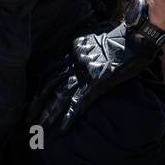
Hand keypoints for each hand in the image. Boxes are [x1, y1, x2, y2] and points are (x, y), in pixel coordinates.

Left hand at [37, 22, 164, 133]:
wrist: (137, 36)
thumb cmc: (123, 36)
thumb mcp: (97, 38)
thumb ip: (87, 48)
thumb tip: (84, 55)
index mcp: (74, 49)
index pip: (51, 69)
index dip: (41, 85)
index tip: (33, 97)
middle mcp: (75, 61)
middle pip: (50, 84)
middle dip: (38, 102)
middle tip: (28, 116)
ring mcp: (84, 73)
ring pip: (61, 96)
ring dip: (49, 113)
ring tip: (40, 126)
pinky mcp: (96, 83)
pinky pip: (79, 102)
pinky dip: (69, 116)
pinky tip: (62, 129)